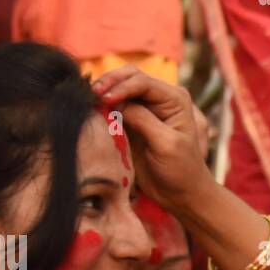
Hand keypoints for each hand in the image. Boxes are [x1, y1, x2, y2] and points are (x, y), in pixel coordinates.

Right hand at [92, 67, 212, 215]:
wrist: (180, 193)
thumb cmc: (181, 169)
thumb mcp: (166, 144)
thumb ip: (143, 120)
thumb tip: (116, 103)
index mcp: (174, 99)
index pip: (143, 82)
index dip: (122, 87)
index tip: (105, 99)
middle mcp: (160, 98)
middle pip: (130, 77)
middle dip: (110, 82)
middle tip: (92, 94)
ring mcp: (145, 108)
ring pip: (119, 88)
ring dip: (104, 91)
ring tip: (89, 99)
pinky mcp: (131, 121)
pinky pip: (113, 106)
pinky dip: (102, 105)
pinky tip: (91, 109)